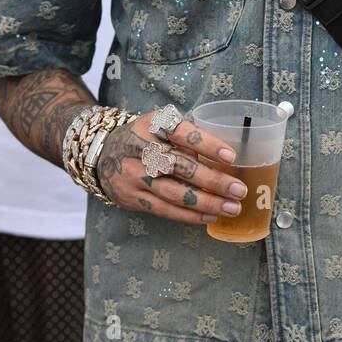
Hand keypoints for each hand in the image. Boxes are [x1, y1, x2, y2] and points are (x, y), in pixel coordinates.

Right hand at [96, 111, 247, 225]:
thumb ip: (187, 138)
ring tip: (231, 207)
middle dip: (214, 180)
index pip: (182, 132)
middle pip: (181, 166)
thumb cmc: (145, 139)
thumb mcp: (159, 126)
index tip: (231, 156)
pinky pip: (165, 210)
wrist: (102, 154)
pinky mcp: (132, 197)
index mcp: (152, 125)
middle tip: (239, 190)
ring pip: (175, 193)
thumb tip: (226, 161)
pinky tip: (210, 216)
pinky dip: (190, 215)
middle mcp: (140, 149)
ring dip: (207, 202)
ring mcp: (134, 175)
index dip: (207, 144)